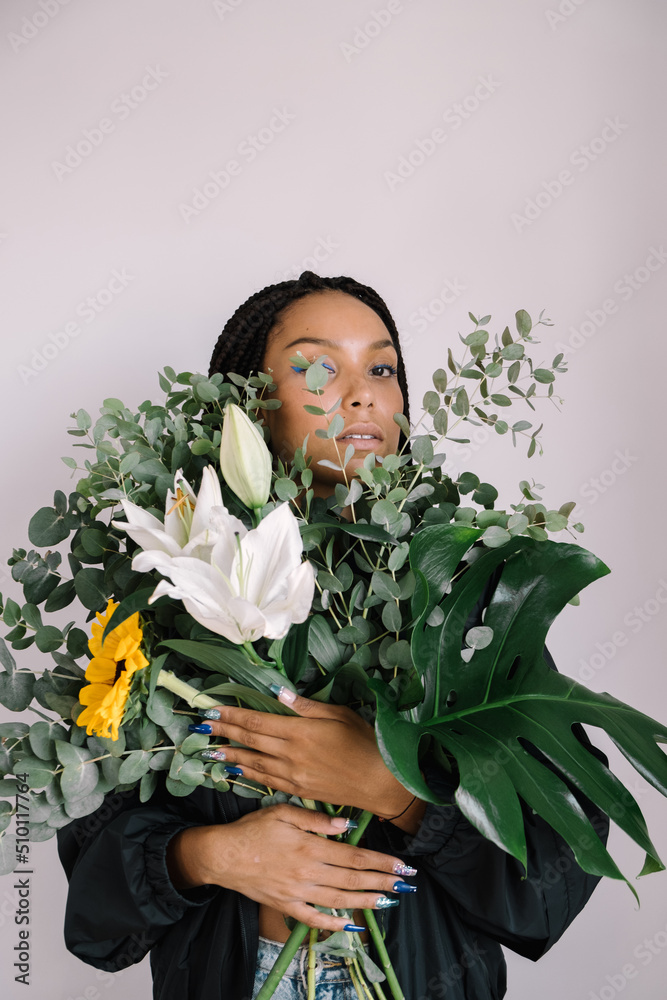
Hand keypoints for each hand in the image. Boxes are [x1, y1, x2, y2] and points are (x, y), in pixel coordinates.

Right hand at [167, 805, 415, 931]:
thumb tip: (347, 826)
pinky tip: (349, 924)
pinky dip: (332, 923)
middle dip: (381, 882)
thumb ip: (317, 820)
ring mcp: (297, 892)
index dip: (379, 862)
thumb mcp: (284, 812)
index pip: (354, 857)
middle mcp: (308, 872)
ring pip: (339, 900)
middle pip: (352, 880)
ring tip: (387, 901)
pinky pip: (313, 918)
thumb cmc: (253, 829)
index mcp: (310, 847)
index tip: (400, 865)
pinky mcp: (286, 905)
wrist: (223, 855)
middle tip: (404, 884)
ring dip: (366, 901)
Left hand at [202, 691, 416, 819]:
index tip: (213, 709)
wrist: (379, 781)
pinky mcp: (298, 790)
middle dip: (224, 731)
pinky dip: (248, 774)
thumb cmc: (364, 742)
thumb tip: (278, 693)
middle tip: (202, 726)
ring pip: (253, 763)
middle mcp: (291, 754)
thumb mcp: (338, 714)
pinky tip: (237, 770)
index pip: (258, 720)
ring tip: (210, 751)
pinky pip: (267, 780)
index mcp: (301, 731)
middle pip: (250, 740)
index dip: (232, 714)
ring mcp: (293, 775)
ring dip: (230, 755)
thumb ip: (305, 706)